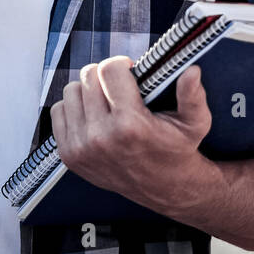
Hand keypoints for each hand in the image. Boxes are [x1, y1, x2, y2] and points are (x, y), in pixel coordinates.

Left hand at [50, 58, 213, 214]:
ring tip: (106, 102)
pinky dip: (74, 108)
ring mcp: (81, 148)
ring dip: (88, 91)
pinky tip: (93, 116)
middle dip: (106, 77)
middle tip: (120, 89)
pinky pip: (58, 111)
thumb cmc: (177, 149)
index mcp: (130, 125)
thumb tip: (192, 71)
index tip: (130, 75)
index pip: (110, 69)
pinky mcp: (68, 155)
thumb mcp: (195, 123)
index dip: (122, 66)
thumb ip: (193, 96)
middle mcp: (100, 137)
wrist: (163, 188)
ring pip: (71, 91)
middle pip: (88, 76)